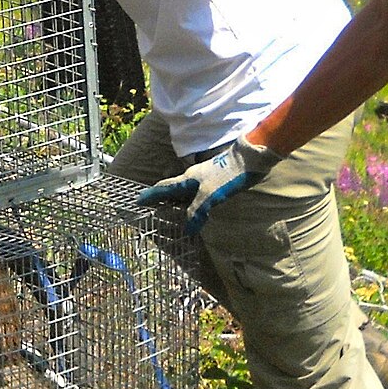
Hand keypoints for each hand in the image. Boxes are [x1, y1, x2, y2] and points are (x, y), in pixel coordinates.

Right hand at [137, 136, 283, 235]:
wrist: (249, 159)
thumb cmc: (227, 175)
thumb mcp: (210, 195)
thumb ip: (197, 211)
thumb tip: (188, 228)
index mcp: (188, 179)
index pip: (165, 187)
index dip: (151, 195)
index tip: (138, 200)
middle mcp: (194, 178)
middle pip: (173, 188)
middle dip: (162, 197)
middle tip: (152, 206)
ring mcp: (205, 179)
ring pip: (186, 190)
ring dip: (177, 199)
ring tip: (171, 209)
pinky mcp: (217, 181)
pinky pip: (198, 193)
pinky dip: (192, 201)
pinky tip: (198, 207)